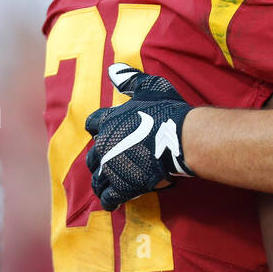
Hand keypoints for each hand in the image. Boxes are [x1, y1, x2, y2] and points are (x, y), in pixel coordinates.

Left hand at [84, 64, 194, 210]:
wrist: (181, 139)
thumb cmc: (168, 112)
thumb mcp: (150, 87)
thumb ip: (130, 79)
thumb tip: (112, 69)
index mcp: (108, 121)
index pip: (92, 124)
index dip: (99, 129)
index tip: (106, 132)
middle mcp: (104, 145)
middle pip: (92, 156)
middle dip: (99, 160)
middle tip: (111, 162)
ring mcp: (111, 168)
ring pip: (97, 179)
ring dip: (102, 182)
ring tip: (110, 185)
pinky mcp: (121, 187)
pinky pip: (108, 198)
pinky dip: (110, 200)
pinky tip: (114, 202)